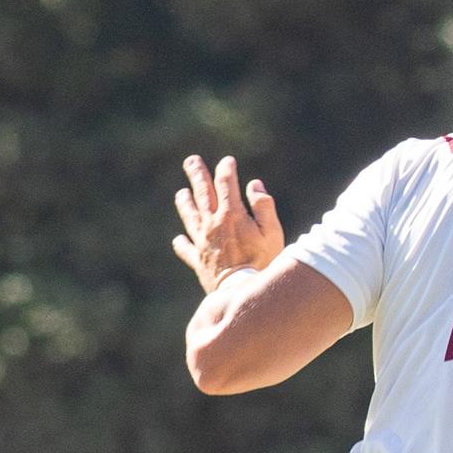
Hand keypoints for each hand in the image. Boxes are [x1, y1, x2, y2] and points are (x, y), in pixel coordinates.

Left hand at [173, 154, 283, 292]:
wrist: (242, 291)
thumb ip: (264, 206)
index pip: (226, 183)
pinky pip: (187, 249)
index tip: (228, 161)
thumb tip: (254, 184)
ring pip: (190, 216)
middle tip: (191, 161)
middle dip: (197, 174)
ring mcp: (203, 242)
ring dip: (185, 202)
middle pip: (202, 193)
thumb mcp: (272, 233)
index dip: (226, 169)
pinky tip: (179, 239)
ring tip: (182, 193)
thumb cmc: (263, 263)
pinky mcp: (199, 261)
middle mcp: (212, 224)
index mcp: (231, 214)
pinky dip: (182, 243)